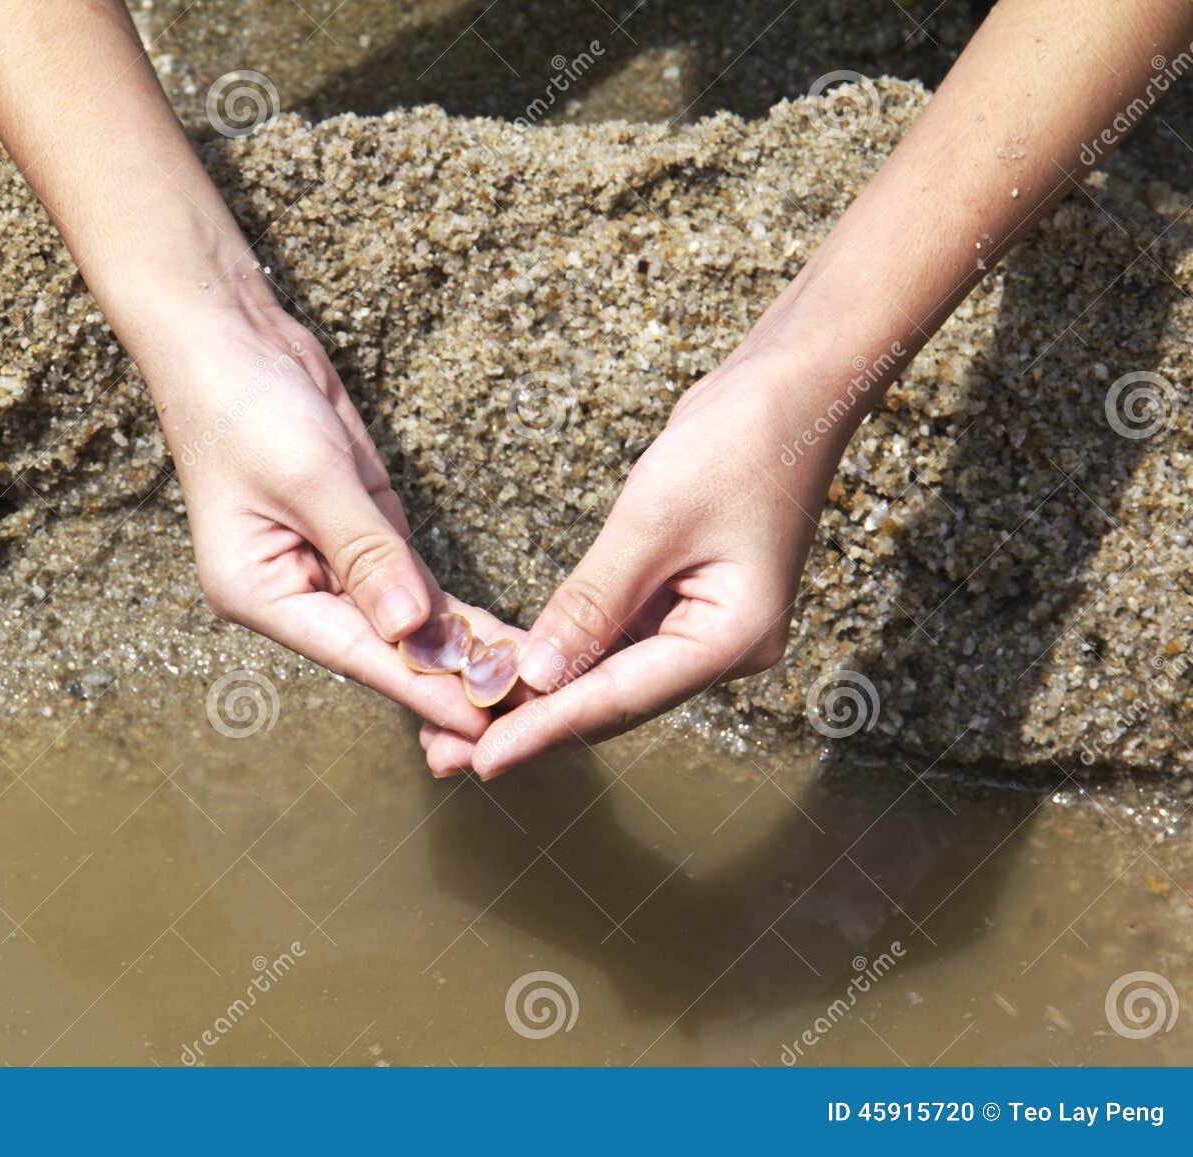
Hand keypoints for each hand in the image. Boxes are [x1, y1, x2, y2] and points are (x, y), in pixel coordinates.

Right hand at [154, 294, 509, 740]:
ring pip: (403, 621)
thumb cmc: (244, 406)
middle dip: (452, 677)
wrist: (229, 337)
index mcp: (260, 594)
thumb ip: (366, 554)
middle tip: (526, 710)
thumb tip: (412, 628)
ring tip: (526, 683)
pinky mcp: (359, 532)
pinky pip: (410, 583)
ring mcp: (327, 564)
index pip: (356, 653)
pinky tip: (495, 637)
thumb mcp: (310, 480)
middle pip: (381, 649)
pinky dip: (449, 609)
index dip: (423, 688)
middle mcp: (293, 591)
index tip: (481, 721)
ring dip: (462, 649)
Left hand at [420, 355, 835, 775]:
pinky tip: (517, 677)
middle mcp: (724, 649)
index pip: (619, 698)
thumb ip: (591, 603)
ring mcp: (706, 628)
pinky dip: (566, 660)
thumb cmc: (736, 443)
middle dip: (534, 728)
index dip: (544, 730)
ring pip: (611, 680)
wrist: (793, 390)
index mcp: (732, 640)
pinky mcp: (686, 602)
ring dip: (543, 701)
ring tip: (466, 729)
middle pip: (614, 703)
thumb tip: (532, 676)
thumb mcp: (652, 522)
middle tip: (451, 755)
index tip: (481, 758)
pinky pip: (616, 645)